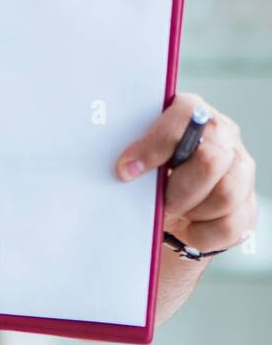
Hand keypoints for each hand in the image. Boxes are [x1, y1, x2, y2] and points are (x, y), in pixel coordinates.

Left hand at [116, 91, 257, 323]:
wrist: (165, 207)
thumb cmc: (141, 173)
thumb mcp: (130, 153)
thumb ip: (122, 146)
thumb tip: (97, 158)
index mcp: (191, 111)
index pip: (182, 119)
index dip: (153, 147)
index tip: (124, 171)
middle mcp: (224, 136)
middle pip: (211, 161)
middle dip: (176, 189)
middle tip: (156, 202)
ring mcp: (241, 170)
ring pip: (225, 195)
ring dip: (190, 210)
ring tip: (169, 211)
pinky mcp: (247, 206)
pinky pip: (231, 225)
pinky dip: (202, 233)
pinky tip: (186, 229)